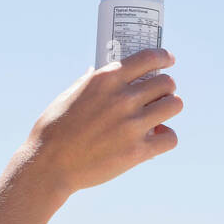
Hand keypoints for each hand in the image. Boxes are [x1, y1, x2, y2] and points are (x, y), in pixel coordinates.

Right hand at [26, 49, 181, 194]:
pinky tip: (155, 138)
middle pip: (166, 83)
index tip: (169, 60)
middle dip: (165, 88)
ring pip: (174, 105)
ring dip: (169, 109)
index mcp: (105, 80)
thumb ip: (86, 82)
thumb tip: (95, 70)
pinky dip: (166, 137)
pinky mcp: (138, 151)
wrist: (49, 166)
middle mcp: (122, 98)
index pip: (149, 58)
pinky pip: (170, 137)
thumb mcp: (66, 96)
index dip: (164, 57)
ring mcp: (132, 125)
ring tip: (158, 116)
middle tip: (159, 96)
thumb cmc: (52, 131)